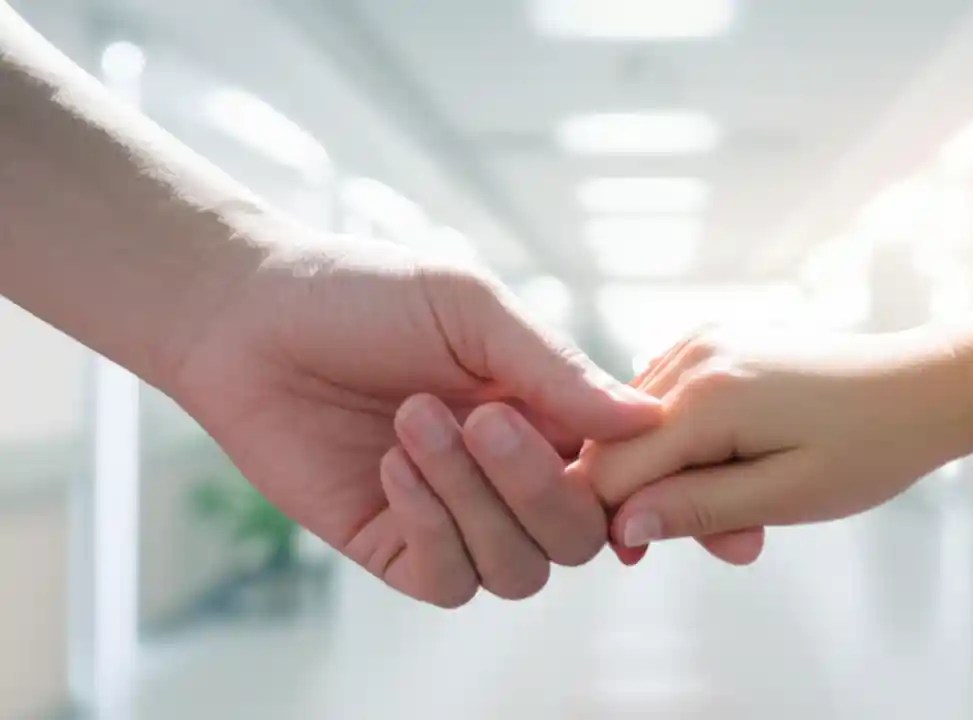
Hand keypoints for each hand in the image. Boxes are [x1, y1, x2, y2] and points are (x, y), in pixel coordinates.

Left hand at [166, 235, 660, 606]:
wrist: (249, 317)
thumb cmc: (366, 295)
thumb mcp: (472, 311)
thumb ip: (557, 369)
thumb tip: (647, 420)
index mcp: (545, 417)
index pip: (615, 477)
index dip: (624, 477)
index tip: (604, 450)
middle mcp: (508, 476)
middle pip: (575, 538)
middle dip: (535, 487)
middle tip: (481, 419)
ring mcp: (453, 518)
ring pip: (517, 569)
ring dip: (474, 501)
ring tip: (412, 419)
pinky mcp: (392, 547)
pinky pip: (448, 580)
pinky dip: (432, 526)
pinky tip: (391, 464)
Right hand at [578, 327, 972, 549]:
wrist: (921, 388)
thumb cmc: (868, 448)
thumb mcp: (783, 498)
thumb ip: (695, 510)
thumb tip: (621, 528)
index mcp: (704, 395)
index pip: (610, 468)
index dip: (619, 522)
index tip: (656, 558)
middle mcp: (691, 356)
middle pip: (618, 447)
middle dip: (656, 502)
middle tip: (736, 538)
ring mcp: (701, 342)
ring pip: (639, 430)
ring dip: (676, 478)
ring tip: (750, 505)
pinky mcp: (713, 344)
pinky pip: (666, 407)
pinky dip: (688, 447)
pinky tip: (740, 465)